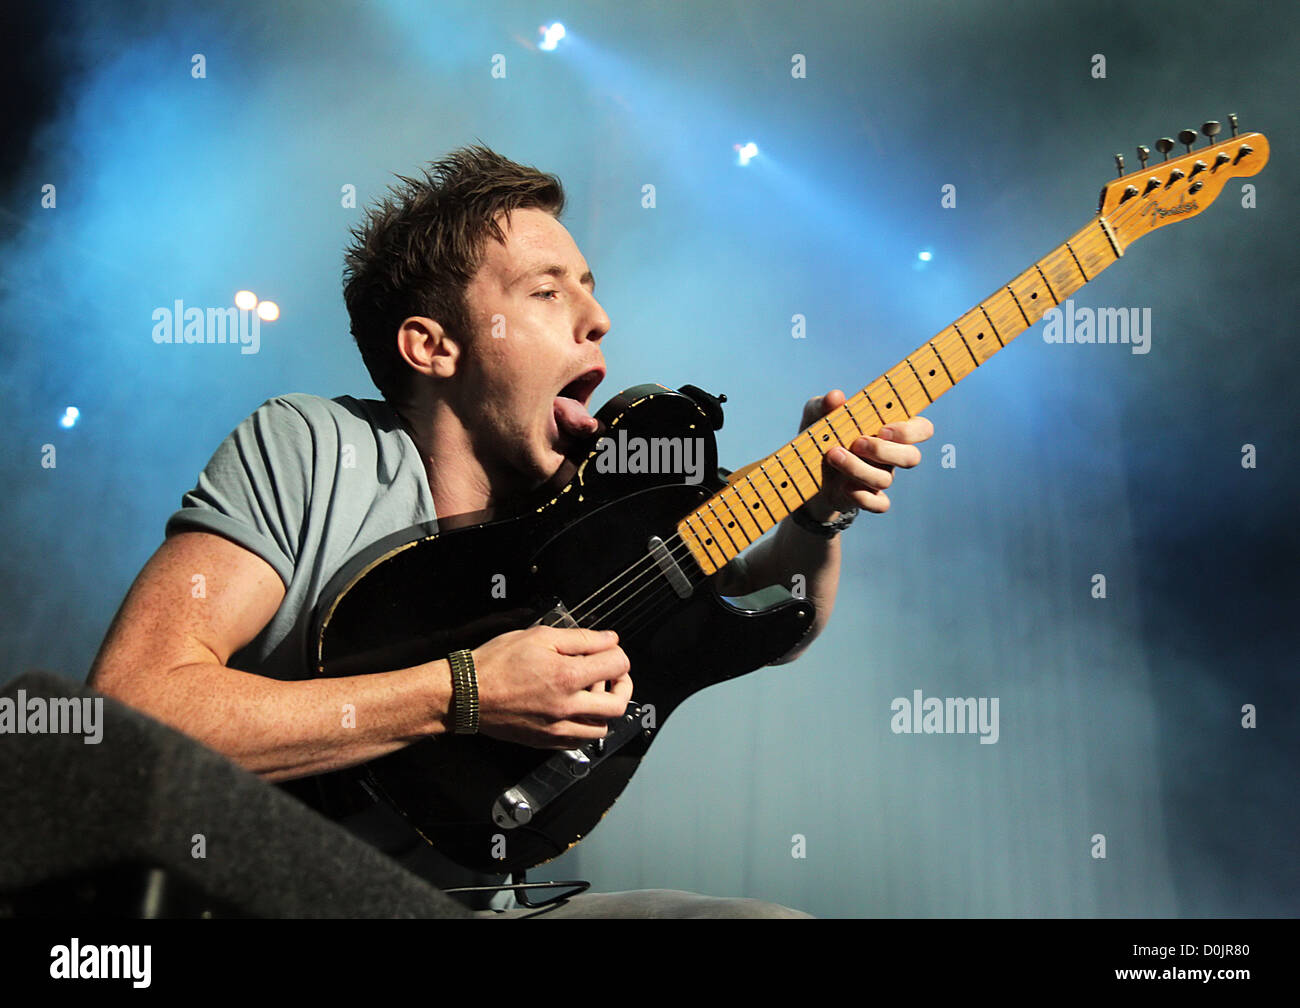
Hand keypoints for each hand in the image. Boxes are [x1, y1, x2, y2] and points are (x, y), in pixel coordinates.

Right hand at [470, 626, 631, 748]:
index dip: (618, 654)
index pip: (617, 666)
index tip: (609, 650)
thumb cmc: (496, 663)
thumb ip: (580, 638)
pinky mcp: (545, 741)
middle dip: (623, 686)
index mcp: (567, 676)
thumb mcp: (539, 636)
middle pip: (618, 704)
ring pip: (601, 729)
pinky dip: (584, 727)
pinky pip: (578, 742)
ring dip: (604, 710)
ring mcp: (557, 728)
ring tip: (591, 694)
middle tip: (612, 675)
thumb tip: (609, 640)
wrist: (465, 694)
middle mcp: (567, 707)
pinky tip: (574, 711)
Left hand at [799, 389, 932, 520]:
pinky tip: (844, 488)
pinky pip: (880, 504)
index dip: (910, 431)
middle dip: (884, 451)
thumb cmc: (820, 435)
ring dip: (860, 468)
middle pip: (911, 457)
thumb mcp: (816, 415)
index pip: (922, 429)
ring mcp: (880, 477)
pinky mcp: (867, 497)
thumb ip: (825, 404)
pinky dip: (864, 497)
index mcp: (888, 430)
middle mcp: (889, 455)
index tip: (882, 428)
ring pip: (886, 479)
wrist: (804, 470)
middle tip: (857, 443)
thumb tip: (836, 397)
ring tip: (834, 455)